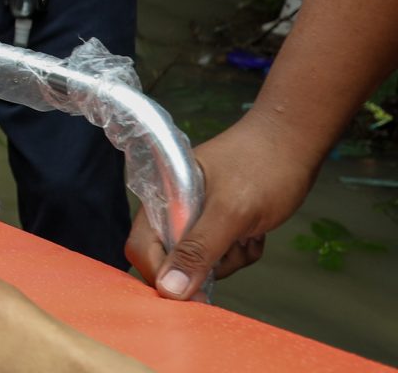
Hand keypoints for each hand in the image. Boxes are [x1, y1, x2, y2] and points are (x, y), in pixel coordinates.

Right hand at [126, 118, 311, 299]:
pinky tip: (255, 232)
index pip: (142, 248)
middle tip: (233, 249)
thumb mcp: (231, 212)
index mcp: (161, 199)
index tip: (196, 294)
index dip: (162, 275)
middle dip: (206, 266)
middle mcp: (173, 209)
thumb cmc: (262, 167)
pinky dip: (242, 251)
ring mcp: (196, 217)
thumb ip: (198, 250)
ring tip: (250, 233)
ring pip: (201, 262)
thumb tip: (168, 290)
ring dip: (230, 259)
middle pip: (171, 261)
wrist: (293, 142)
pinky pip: (222, 256)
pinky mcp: (217, 223)